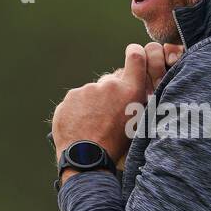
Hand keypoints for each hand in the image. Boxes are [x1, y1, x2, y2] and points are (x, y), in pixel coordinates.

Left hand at [51, 42, 184, 168]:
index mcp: (130, 91)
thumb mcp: (139, 124)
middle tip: (108, 117)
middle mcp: (109, 86)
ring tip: (93, 127)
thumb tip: (142, 92)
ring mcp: (86, 91)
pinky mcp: (68, 99)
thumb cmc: (117, 145)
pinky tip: (81, 127)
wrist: (87, 158)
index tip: (133, 52)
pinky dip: (78, 112)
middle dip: (109, 95)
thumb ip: (140, 103)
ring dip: (92, 105)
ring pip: (91, 94)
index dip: (135, 53)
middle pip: (110, 83)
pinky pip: (75, 103)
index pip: (136, 58)